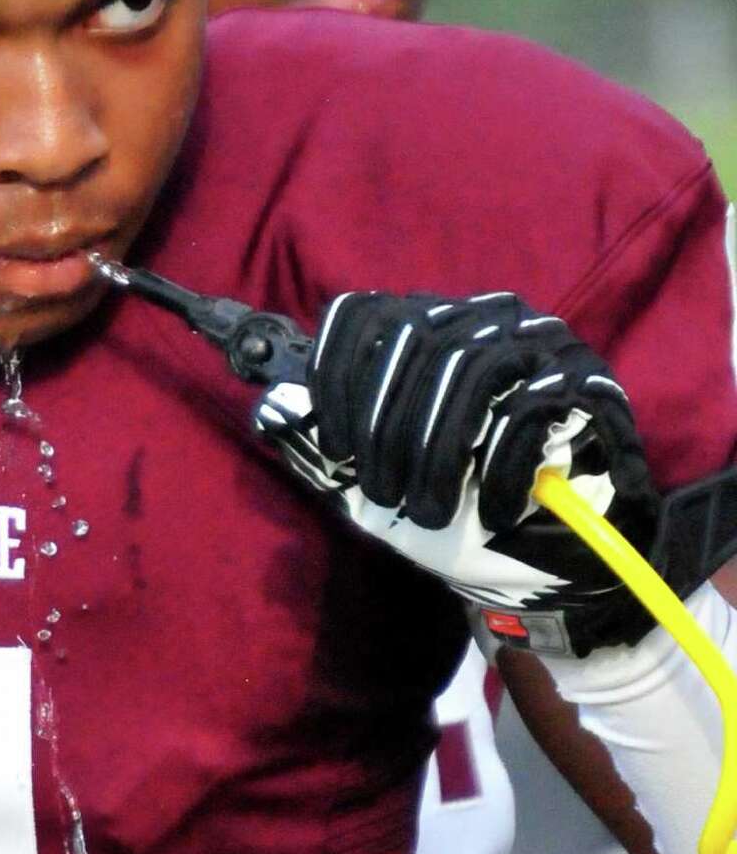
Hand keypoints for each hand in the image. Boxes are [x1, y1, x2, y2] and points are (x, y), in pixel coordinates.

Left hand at [254, 290, 659, 653]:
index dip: (337, 374)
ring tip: (428, 511)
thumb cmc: (465, 501)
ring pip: (467, 370)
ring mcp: (538, 339)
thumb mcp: (389, 477)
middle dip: (385, 430)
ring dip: (437, 452)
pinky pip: (527, 406)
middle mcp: (483, 315)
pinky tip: (493, 509)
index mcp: (430, 325)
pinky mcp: (583, 377)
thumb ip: (337, 446)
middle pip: (413, 341)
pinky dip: (499, 465)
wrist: (566, 541)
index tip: (333, 446)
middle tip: (383, 496)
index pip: (364, 313)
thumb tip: (271, 412)